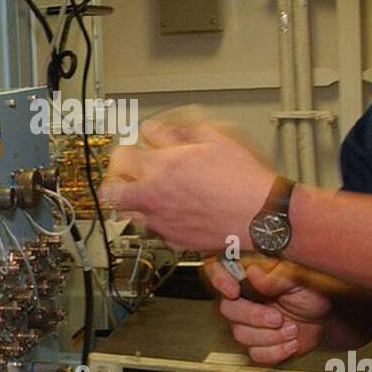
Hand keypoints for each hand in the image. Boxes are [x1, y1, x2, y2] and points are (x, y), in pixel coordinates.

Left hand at [99, 118, 275, 252]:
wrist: (260, 215)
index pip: (122, 155)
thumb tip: (161, 131)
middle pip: (111, 190)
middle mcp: (155, 197)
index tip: (135, 147)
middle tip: (128, 173)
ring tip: (148, 192)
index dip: (127, 147)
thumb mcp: (212, 141)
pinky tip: (171, 210)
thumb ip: (178, 134)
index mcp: (162, 168)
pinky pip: (152, 229)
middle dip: (116, 179)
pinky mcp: (174, 239)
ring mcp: (162, 221)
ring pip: (128, 213)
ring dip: (132, 200)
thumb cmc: (242, 179)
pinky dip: (154, 218)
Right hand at [204, 256, 335, 364]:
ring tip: (292, 328)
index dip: (219, 279)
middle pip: (227, 309)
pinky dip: (275, 351)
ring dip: (270, 335)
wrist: (325, 317)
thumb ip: (275, 276)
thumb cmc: (312, 291)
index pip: (218, 270)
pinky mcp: (258, 343)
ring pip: (241, 334)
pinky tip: (290, 342)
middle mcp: (244, 298)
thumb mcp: (298, 277)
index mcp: (249, 275)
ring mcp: (249, 322)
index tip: (233, 290)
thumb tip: (254, 273)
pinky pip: (254, 353)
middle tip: (276, 317)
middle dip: (253, 316)